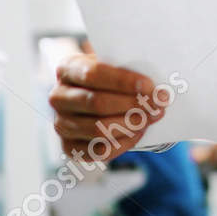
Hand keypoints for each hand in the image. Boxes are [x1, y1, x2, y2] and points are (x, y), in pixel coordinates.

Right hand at [48, 53, 166, 162]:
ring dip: (131, 124)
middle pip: (97, 103)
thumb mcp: (112, 65)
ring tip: (151, 117)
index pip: (93, 73)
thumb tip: (154, 86)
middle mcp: (58, 97)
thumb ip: (127, 70)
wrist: (89, 95)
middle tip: (158, 104)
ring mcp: (61, 124)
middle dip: (133, 105)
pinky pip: (99, 150)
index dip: (123, 81)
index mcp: (67, 69)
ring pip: (98, 129)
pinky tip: (139, 132)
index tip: (149, 86)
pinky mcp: (69, 147)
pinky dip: (124, 142)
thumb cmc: (106, 78)